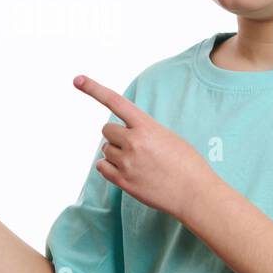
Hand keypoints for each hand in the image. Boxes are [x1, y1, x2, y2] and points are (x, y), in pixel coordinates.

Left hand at [73, 74, 213, 220]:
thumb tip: (126, 135)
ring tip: (138, 162)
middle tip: (133, 145)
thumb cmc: (187, 163)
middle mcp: (133, 142)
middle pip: (106, 130)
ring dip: (116, 153)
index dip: (94, 89)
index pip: (115, 102)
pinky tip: (127, 171)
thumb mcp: (168, 136)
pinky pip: (102, 167)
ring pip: (105, 149)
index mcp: (147, 126)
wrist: (194, 193)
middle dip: (116, 136)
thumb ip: (145, 131)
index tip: (77, 79)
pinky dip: (109, 167)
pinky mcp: (123, 181)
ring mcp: (127, 162)